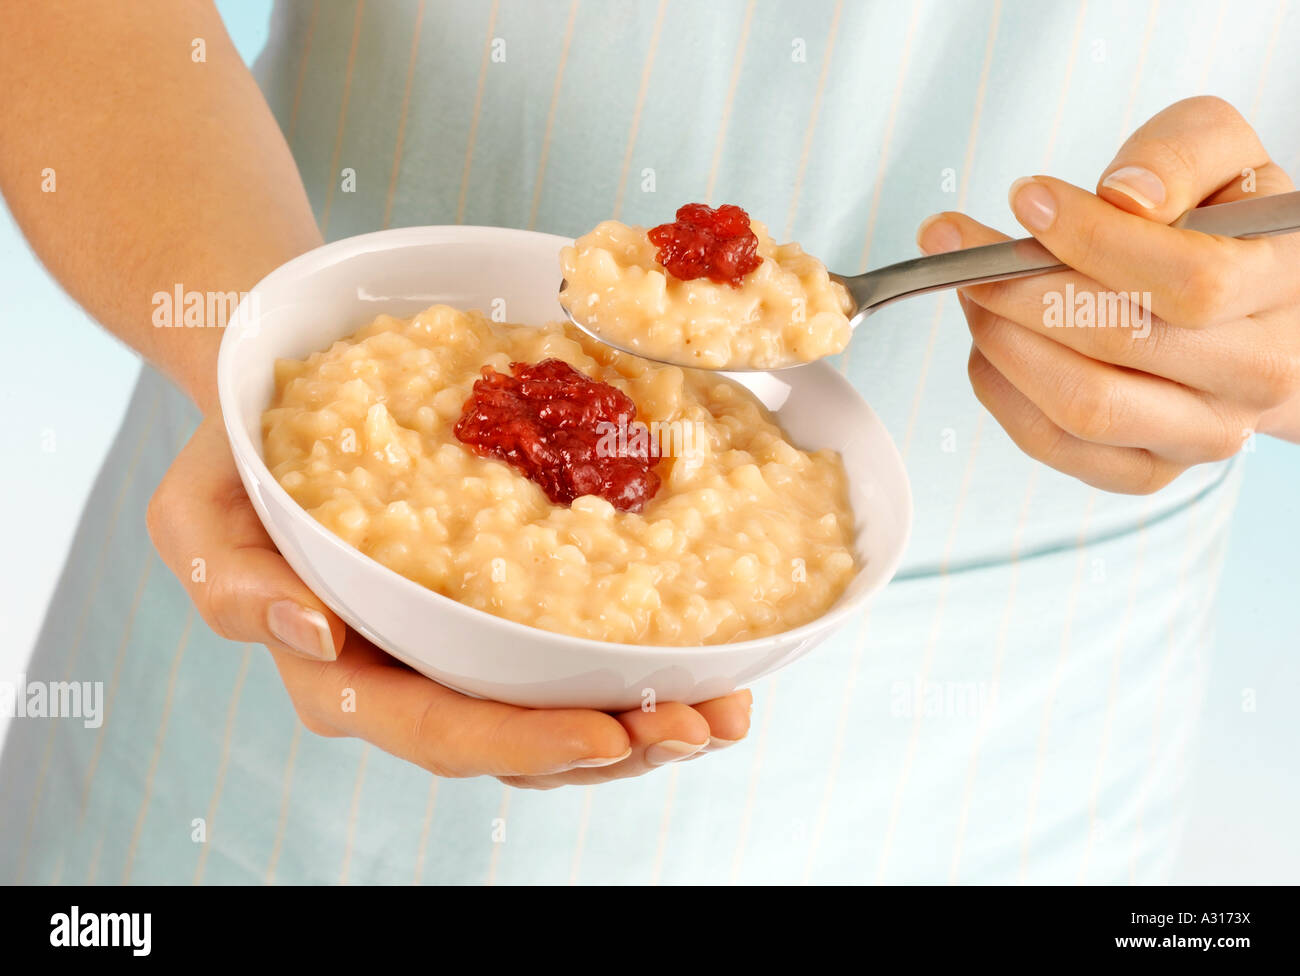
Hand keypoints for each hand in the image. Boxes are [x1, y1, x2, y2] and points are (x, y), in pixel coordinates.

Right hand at [147, 416, 751, 788]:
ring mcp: (462, 654)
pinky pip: (573, 664)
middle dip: (615, 747)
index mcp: (342, 675)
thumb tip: (318, 629)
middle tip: (702, 724)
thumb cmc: (238, 461)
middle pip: (520, 744)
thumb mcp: (194, 517)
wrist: (283, 412)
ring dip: (648, 726)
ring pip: (560, 720)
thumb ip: (230, 584)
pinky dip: (642, 674)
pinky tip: (709, 668)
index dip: (525, 741)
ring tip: (726, 710)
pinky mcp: (502, 616)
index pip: (438, 729)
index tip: (610, 733)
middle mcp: (411, 680)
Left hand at [918, 96, 1299, 492]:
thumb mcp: (1223, 156)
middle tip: (961, 246)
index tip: (1024, 196)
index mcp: (1284, 287)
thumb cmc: (1222, 224)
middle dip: (1019, 288)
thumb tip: (1124, 196)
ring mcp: (1202, 436)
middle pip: (1121, 343)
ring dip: (1003, 341)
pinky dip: (1000, 390)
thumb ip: (1182, 153)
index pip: (1189, 277)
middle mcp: (1255, 375)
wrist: (1249, 313)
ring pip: (1081, 404)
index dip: (1092, 237)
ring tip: (973, 289)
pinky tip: (990, 339)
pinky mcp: (1146, 473)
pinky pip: (1052, 444)